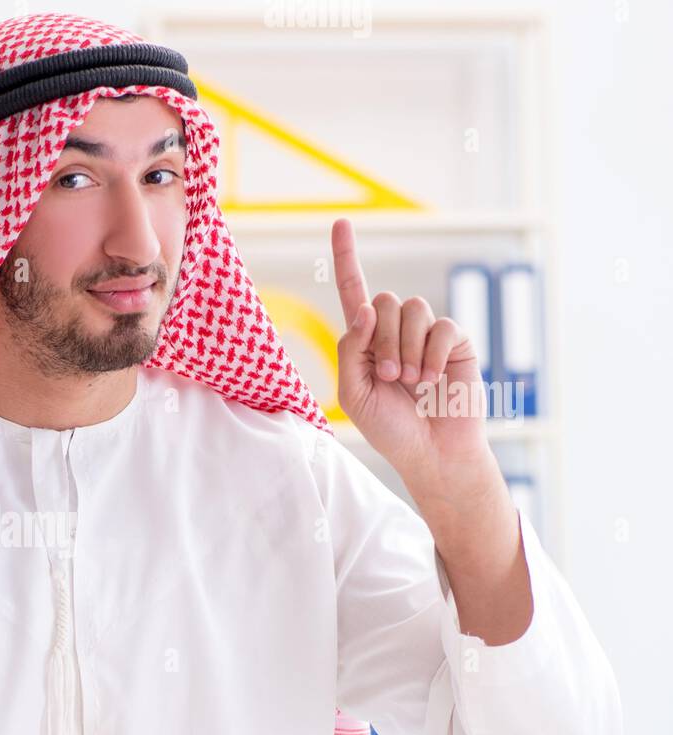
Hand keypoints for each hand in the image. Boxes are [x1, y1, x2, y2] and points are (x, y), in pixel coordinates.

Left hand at [331, 218, 494, 490]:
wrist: (431, 451)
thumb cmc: (390, 427)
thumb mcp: (354, 392)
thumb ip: (350, 350)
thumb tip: (363, 310)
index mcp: (366, 340)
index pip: (354, 291)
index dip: (347, 257)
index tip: (340, 222)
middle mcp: (395, 330)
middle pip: (384, 300)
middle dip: (382, 340)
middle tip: (391, 377)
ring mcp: (427, 333)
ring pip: (411, 308)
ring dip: (406, 348)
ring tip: (411, 381)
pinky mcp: (455, 341)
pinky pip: (441, 326)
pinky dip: (431, 353)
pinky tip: (432, 380)